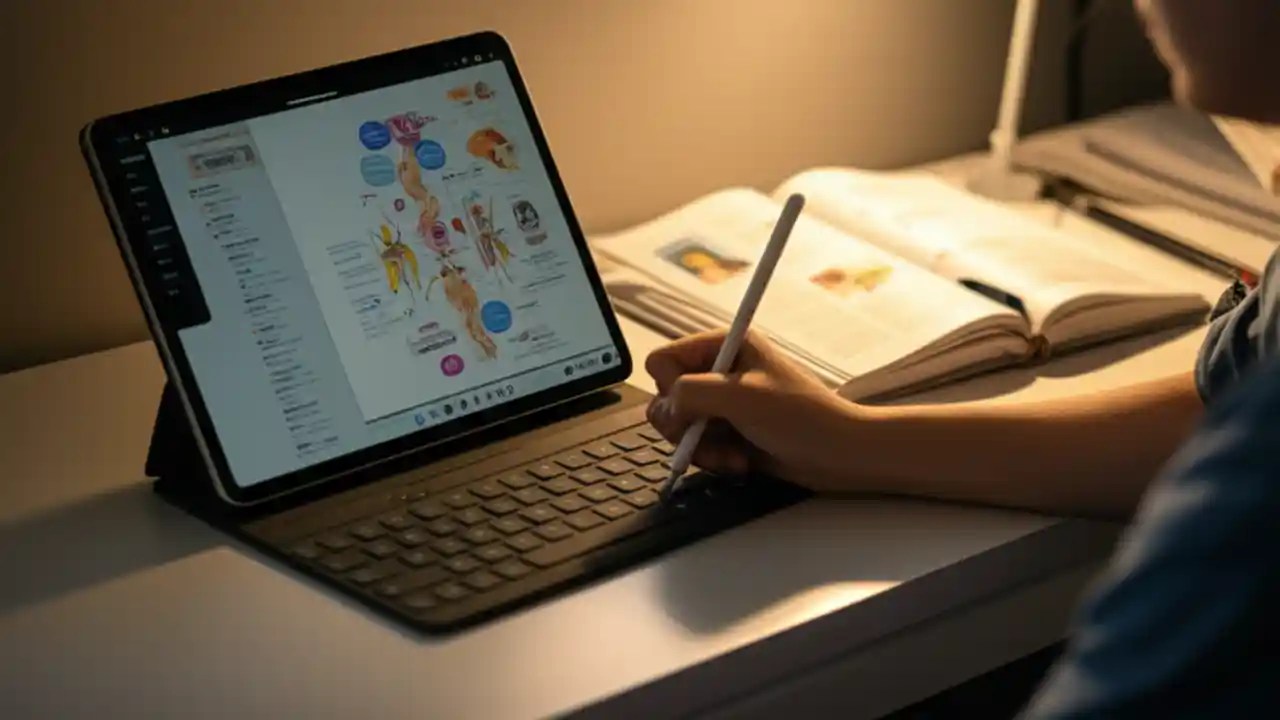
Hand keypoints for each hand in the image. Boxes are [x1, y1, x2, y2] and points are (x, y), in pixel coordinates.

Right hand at [645, 330, 864, 488]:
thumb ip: (692, 392)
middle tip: (706, 438)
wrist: (839, 453)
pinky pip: (697, 445)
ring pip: (679, 427)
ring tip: (731, 456)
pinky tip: (739, 462)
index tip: (694, 407)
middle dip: (684, 426)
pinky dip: (712, 458)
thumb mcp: (742, 396)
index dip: (670, 387)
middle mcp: (719, 370)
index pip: (663, 360)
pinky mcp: (730, 430)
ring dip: (700, 447)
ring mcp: (723, 402)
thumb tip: (666, 407)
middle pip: (665, 397)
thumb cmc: (801, 416)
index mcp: (723, 346)